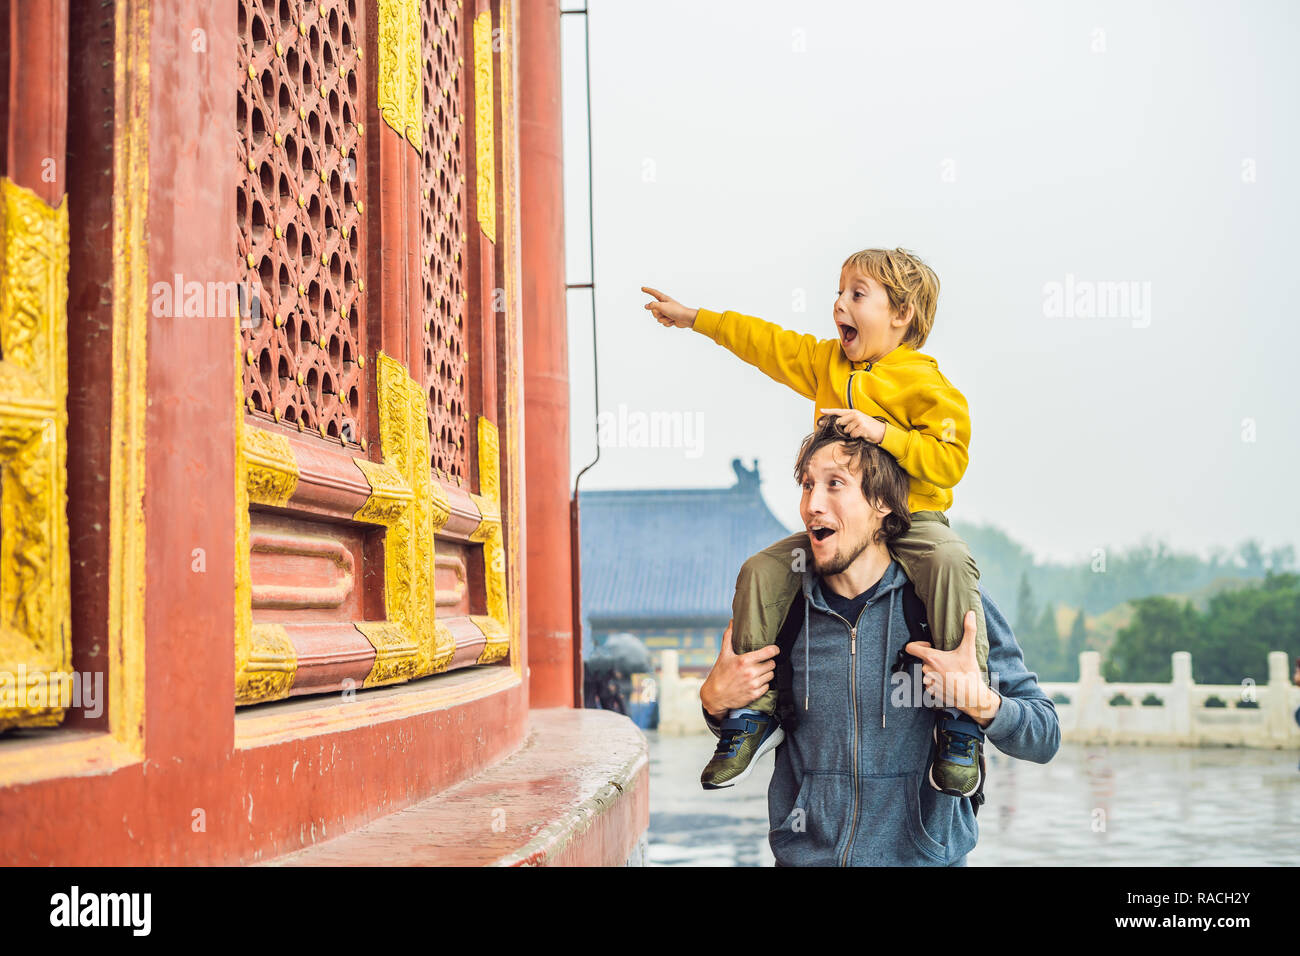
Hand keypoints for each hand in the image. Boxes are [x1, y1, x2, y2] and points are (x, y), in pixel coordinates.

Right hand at [641, 286, 697, 328]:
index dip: (648, 290)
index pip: (654, 293)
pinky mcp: (669, 318)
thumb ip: (652, 305)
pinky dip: (667, 323)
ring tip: (670, 317)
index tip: (642, 288)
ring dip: (664, 319)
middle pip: (653, 310)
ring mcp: (666, 312)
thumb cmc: (676, 310)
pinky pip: (663, 323)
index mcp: (664, 299)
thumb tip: (646, 306)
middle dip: (657, 314)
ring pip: (657, 318)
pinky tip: (673, 321)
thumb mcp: (662, 306)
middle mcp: (664, 305)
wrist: (686, 319)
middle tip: (664, 313)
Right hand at [700, 619, 778, 716]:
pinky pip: (768, 686)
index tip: (775, 649)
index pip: (769, 652)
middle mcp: (751, 672)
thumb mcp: (724, 654)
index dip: (774, 650)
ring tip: (758, 672)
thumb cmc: (719, 673)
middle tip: (761, 662)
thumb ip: (729, 637)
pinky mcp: (755, 694)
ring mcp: (753, 684)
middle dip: (768, 662)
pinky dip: (764, 684)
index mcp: (744, 660)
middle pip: (772, 664)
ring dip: (767, 673)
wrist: (715, 696)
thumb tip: (732, 621)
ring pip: (771, 675)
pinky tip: (756, 681)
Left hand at [820, 407, 885, 443]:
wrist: (881, 431)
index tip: (821, 411)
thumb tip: (838, 424)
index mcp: (853, 412)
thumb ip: (848, 421)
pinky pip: (853, 434)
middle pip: (840, 423)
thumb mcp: (858, 421)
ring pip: (846, 430)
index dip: (829, 411)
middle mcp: (855, 414)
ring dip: (852, 433)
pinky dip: (857, 436)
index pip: (839, 411)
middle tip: (855, 429)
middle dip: (845, 428)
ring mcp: (858, 420)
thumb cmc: (868, 428)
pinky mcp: (861, 426)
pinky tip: (863, 434)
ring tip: (860, 431)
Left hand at [903, 610, 1000, 726]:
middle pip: (923, 660)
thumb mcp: (969, 650)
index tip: (929, 645)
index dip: (918, 644)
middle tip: (947, 660)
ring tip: (950, 672)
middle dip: (933, 659)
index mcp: (932, 659)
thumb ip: (969, 630)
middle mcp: (927, 670)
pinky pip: (930, 685)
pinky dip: (937, 682)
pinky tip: (948, 681)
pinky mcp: (932, 692)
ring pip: (927, 672)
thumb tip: (970, 614)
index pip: (910, 648)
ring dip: (935, 671)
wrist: (973, 697)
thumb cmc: (969, 674)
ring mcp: (928, 682)